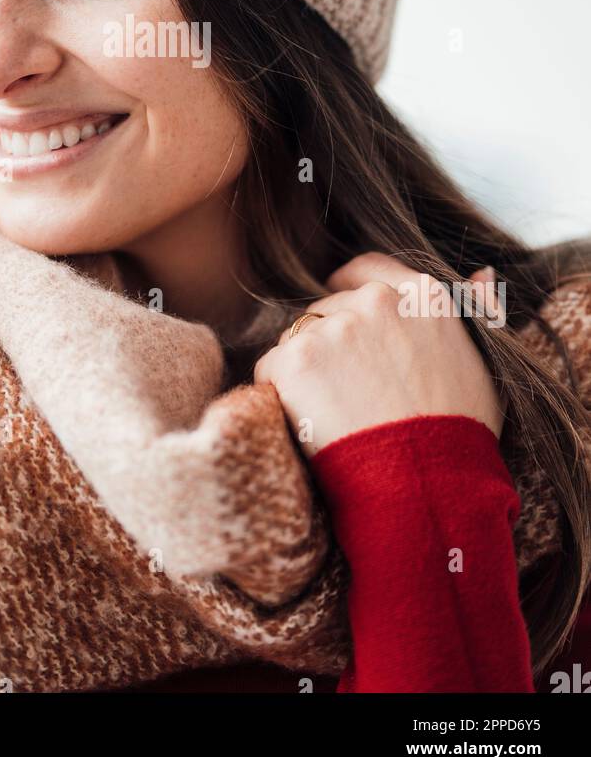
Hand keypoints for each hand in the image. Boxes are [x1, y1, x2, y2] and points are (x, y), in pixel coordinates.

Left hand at [253, 255, 504, 457]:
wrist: (426, 487)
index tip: (342, 313)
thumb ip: (477, 312)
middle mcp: (375, 301)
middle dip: (332, 344)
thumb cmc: (461, 436)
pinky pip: (272, 369)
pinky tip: (311, 424)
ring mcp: (333, 327)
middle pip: (329, 310)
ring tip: (334, 415)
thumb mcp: (482, 367)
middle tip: (348, 392)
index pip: (367, 269)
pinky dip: (283, 394)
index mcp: (422, 295)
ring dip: (307, 370)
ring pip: (298, 339)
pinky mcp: (296, 358)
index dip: (349, 289)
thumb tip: (480, 272)